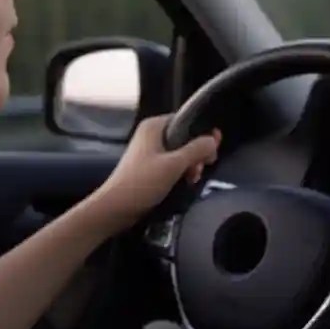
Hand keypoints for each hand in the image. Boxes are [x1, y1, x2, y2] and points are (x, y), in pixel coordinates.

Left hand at [92, 114, 220, 228]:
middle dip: (196, 154)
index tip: (212, 151)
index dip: (202, 134)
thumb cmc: (143, 182)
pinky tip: (185, 183)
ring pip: (179, 153)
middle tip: (200, 169)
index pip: (185, 120)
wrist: (116, 208)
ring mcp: (149, 151)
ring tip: (192, 179)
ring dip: (190, 165)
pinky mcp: (148, 167)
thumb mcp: (174, 164)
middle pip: (184, 138)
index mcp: (154, 126)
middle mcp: (151, 134)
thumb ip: (197, 150)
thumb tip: (214, 140)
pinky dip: (180, 172)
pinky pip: (171, 164)